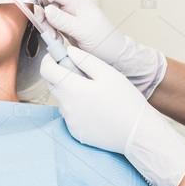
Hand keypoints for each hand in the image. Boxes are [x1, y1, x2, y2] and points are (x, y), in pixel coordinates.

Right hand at [40, 0, 166, 97]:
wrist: (113, 55)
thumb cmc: (104, 41)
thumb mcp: (82, 30)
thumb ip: (63, 20)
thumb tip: (46, 10)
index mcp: (78, 0)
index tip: (40, 13)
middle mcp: (72, 6)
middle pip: (48, 2)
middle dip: (44, 16)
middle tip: (48, 30)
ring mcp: (69, 17)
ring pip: (48, 15)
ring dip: (47, 27)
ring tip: (55, 38)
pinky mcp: (67, 27)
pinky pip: (52, 26)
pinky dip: (51, 33)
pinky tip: (57, 41)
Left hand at [40, 44, 184, 185]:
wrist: (138, 134)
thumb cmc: (126, 101)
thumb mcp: (108, 74)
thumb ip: (85, 60)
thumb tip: (69, 51)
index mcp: (73, 89)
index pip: (46, 71)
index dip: (49, 60)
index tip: (57, 56)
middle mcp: (67, 107)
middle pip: (53, 85)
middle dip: (61, 75)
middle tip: (82, 73)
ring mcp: (70, 122)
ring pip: (63, 100)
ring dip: (71, 92)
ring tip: (95, 94)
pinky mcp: (76, 132)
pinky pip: (70, 115)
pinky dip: (78, 108)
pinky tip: (96, 109)